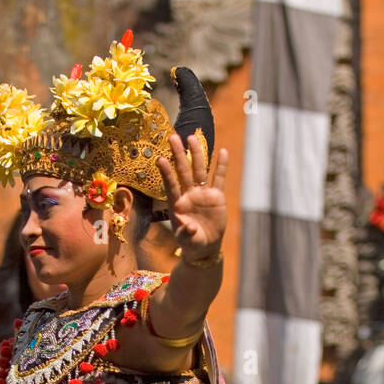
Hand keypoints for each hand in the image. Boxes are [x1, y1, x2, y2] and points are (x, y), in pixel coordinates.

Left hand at [156, 133, 227, 258]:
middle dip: (178, 154)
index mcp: (177, 204)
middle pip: (183, 171)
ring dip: (196, 154)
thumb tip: (188, 227)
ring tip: (192, 138)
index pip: (171, 185)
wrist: (205, 247)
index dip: (167, 173)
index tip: (161, 159)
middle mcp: (188, 195)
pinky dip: (221, 166)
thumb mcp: (187, 241)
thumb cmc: (191, 243)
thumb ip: (186, 233)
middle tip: (173, 137)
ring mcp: (202, 194)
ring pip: (199, 170)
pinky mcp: (216, 196)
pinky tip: (223, 152)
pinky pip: (218, 178)